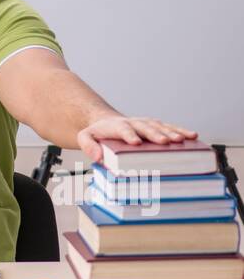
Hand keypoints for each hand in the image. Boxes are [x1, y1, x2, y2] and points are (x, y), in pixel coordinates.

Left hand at [77, 116, 197, 162]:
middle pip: (145, 127)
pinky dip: (181, 131)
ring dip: (173, 132)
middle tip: (166, 142)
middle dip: (156, 134)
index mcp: (116, 126)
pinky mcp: (155, 127)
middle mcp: (134, 123)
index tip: (136, 142)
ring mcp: (146, 124)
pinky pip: (169, 128)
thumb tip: (98, 157)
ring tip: (185, 139)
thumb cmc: (98, 133)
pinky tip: (193, 136)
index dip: (129, 135)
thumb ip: (88, 145)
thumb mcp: (86, 137)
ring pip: (160, 126)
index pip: (123, 129)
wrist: (105, 122)